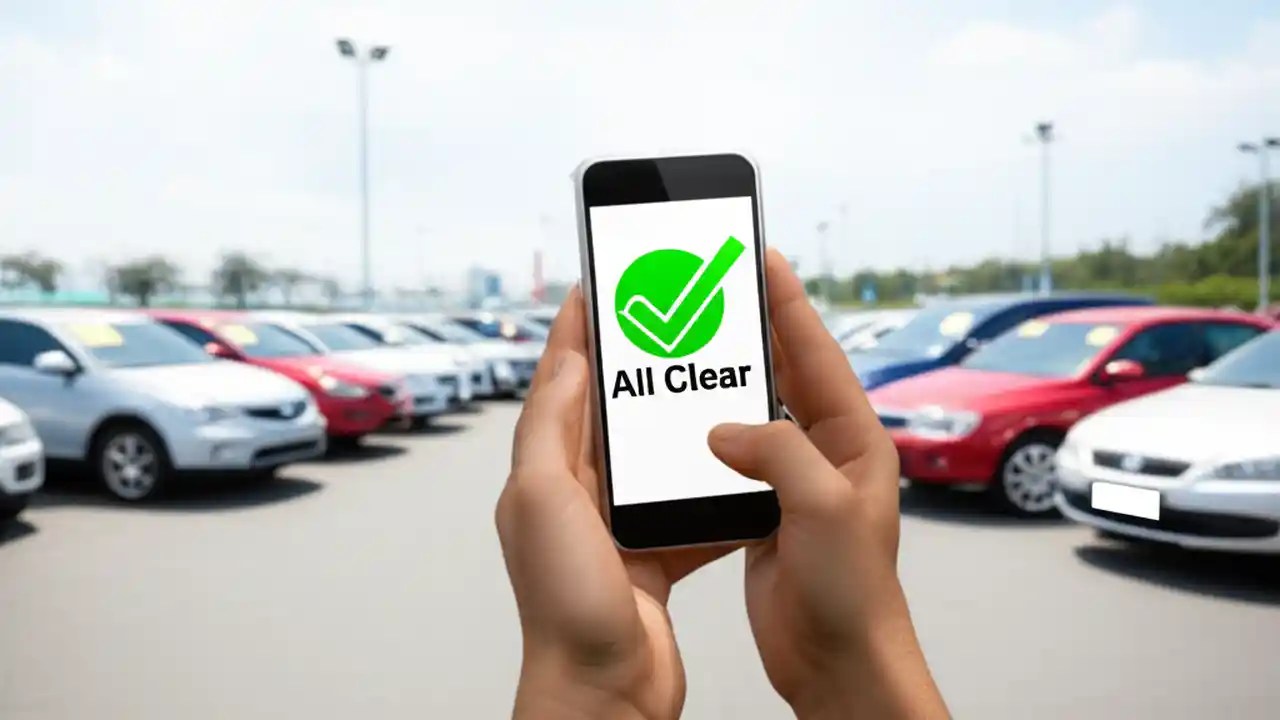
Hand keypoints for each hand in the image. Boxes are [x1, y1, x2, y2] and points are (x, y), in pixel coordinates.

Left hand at [497, 287, 730, 719]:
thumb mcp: (543, 499)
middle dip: (632, 366)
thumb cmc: (565, 606)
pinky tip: (729, 466)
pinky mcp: (650, 557)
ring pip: (646, 456)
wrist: (604, 690)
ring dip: (671, 420)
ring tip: (704, 381)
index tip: (600, 285)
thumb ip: (551, 428)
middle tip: (665, 322)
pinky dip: (702, 484)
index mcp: (542, 475)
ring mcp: (611, 528)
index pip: (558, 383)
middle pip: (605, 412)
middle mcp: (572, 498)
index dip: (577, 331)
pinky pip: (680, 505)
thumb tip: (565, 361)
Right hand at [708, 250, 948, 718]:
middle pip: (786, 373)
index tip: (762, 256)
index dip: (787, 302)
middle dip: (754, 330)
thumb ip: (777, 453)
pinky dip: (709, 434)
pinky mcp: (766, 508)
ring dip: (727, 381)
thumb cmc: (854, 592)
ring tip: (695, 344)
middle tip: (719, 288)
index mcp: (855, 439)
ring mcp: (796, 480)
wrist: (840, 659)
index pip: (817, 354)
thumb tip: (725, 430)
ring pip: (757, 412)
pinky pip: (735, 455)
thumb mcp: (822, 508)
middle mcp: (827, 452)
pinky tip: (685, 421)